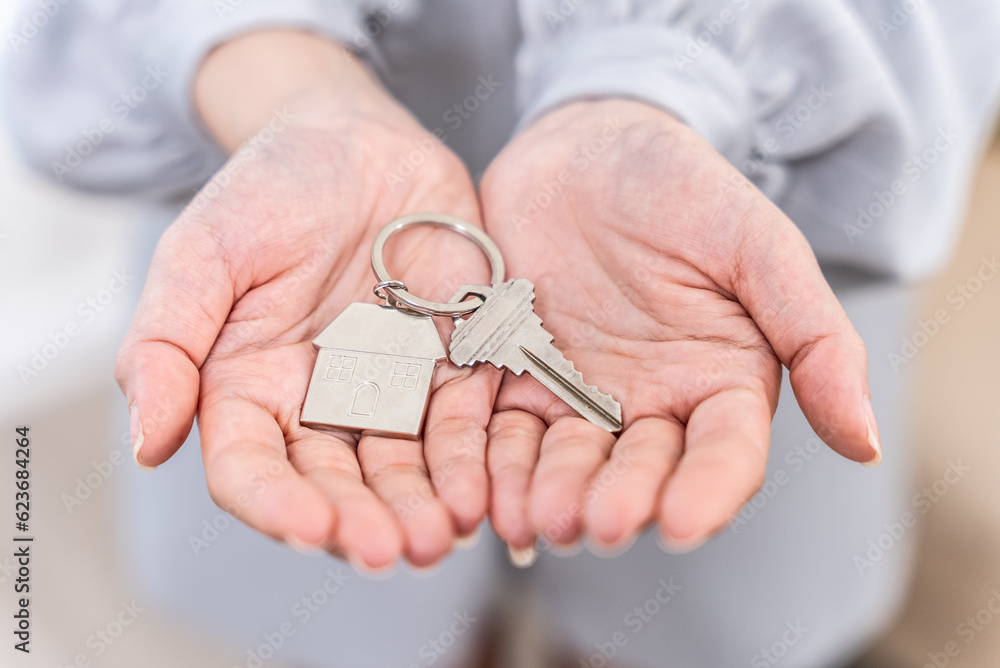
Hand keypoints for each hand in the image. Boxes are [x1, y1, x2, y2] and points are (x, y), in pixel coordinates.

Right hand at [115, 31, 498, 568]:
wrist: (353, 138)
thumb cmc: (268, 189)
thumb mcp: (201, 254)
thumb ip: (165, 342)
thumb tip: (147, 443)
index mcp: (248, 388)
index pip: (252, 468)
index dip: (278, 504)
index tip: (311, 528)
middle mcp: (318, 403)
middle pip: (335, 482)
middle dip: (362, 520)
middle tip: (391, 552)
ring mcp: (388, 388)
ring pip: (402, 467)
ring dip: (421, 506)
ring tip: (441, 537)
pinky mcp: (449, 364)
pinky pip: (460, 421)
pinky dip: (470, 458)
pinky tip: (480, 492)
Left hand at [479, 100, 880, 552]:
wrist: (587, 145)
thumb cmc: (683, 187)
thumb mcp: (758, 246)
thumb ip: (813, 336)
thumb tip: (864, 441)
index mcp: (720, 381)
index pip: (723, 453)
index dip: (707, 492)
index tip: (681, 522)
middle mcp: (648, 402)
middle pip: (636, 468)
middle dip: (617, 499)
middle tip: (596, 524)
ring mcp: (574, 393)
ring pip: (563, 458)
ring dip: (547, 491)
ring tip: (532, 517)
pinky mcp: (509, 375)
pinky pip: (496, 423)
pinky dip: (485, 456)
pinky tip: (475, 488)